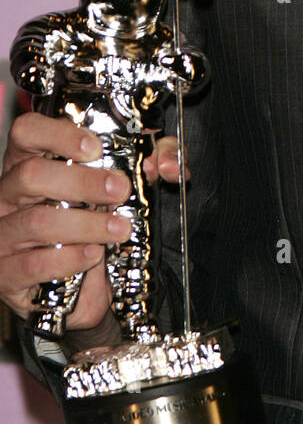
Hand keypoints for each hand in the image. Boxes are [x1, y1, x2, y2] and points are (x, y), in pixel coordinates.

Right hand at [0, 112, 186, 330]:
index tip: (95, 148)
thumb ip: (150, 165)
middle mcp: (10, 196)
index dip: (58, 134)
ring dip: (86, 224)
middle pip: (30, 174)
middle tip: (119, 190)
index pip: (27, 132)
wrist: (81, 291)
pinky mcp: (7, 274)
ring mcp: (4, 235)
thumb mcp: (125, 188)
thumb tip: (166, 162)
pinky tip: (93, 255)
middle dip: (82, 181)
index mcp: (30, 163)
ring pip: (36, 221)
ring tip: (118, 228)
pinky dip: (70, 259)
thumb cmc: (93, 226)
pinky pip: (35, 263)